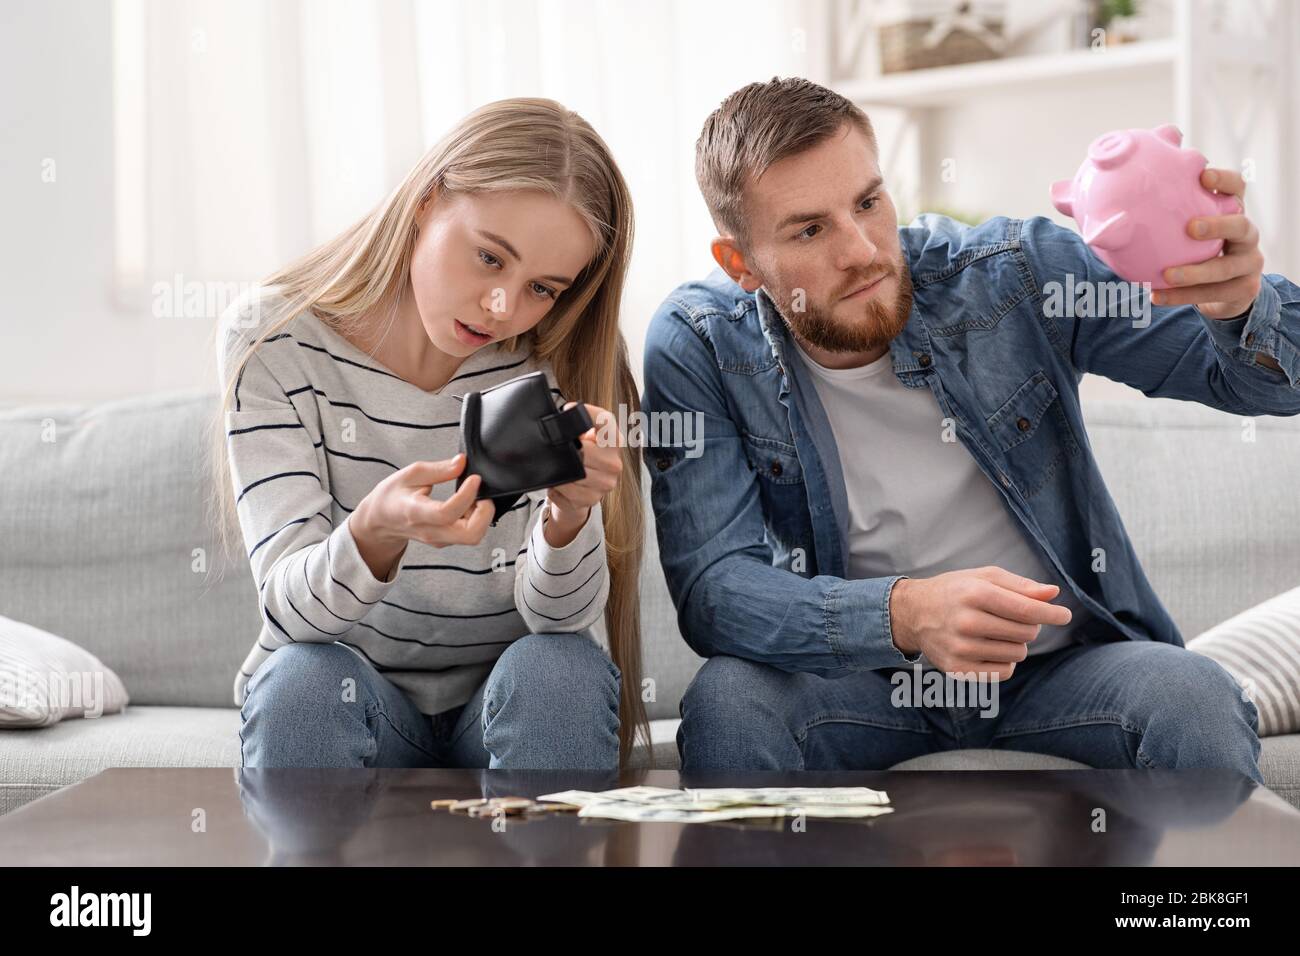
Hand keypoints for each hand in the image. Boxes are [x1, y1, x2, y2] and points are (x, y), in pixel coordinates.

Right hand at [350, 453, 495, 577]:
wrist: (380, 521)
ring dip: (482, 516)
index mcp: (415, 512)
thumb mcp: (410, 474)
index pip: (446, 512)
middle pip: (469, 535)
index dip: (466, 495)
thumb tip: (462, 462)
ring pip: (472, 537)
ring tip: (473, 496)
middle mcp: (429, 531)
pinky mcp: (445, 541)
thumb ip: (439, 469)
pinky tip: (468, 504)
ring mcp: (438, 540)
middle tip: (481, 493)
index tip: (474, 478)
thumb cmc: (392, 496)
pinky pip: (469, 535)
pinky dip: (477, 519)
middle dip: (484, 513)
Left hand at [544, 402, 622, 542]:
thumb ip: (577, 424)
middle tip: (559, 452)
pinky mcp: (593, 499)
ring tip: (559, 468)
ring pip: (574, 475)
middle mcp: (614, 462)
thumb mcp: (583, 437)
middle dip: (568, 453)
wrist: (584, 488)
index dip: (587, 413)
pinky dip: (557, 488)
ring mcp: (606, 483)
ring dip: (560, 472)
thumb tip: (563, 415)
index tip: (568, 409)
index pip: (606, 421)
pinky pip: (566, 492)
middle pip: (585, 453)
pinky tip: (560, 484)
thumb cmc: (582, 456)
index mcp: (613, 440)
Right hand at [888, 566, 1072, 679]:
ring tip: (997, 632)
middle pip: (1026, 633)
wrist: (913, 613)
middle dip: (1029, 625)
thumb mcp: (984, 577)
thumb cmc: (955, 591)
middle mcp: (966, 622)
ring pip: (1017, 653)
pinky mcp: (957, 669)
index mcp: (974, 594)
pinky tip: (990, 649)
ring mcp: (960, 649)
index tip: (1065, 615)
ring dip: (1016, 643)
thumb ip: (1020, 585)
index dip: (1052, 613)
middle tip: (1013, 618)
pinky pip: (1004, 671)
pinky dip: (1005, 661)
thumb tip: (1053, 594)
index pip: (1026, 609)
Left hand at [1153, 167, 1261, 319]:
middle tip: (1190, 228)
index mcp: (1233, 212)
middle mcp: (1247, 235)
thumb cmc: (1197, 251)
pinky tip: (1156, 296)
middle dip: (1218, 225)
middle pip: (1242, 225)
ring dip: (1196, 272)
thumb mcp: (1185, 231)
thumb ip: (1162, 218)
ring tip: (1167, 275)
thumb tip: (1111, 218)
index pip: (1237, 188)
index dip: (1224, 180)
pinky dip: (1182, 296)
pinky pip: (1211, 294)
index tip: (1203, 176)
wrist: (1226, 291)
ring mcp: (1249, 263)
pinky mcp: (1244, 289)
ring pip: (1225, 268)